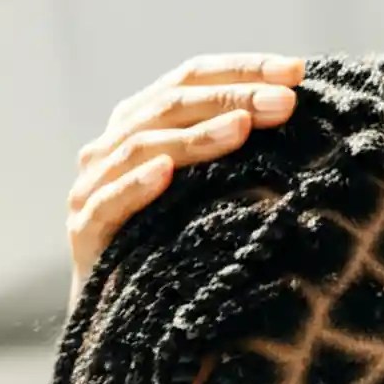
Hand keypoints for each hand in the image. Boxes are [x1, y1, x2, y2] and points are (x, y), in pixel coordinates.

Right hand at [65, 53, 303, 304]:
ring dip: (196, 135)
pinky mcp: (83, 231)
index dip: (244, 68)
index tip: (297, 71)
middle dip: (234, 97)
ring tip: (242, 127)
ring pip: (143, 145)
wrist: (127, 315)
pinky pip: (108, 202)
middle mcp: (112, 144)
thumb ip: (238, 140)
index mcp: (143, 119)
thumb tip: (300, 104)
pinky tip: (166, 173)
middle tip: (285, 102)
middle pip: (173, 103)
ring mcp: (92, 185)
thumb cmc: (181, 236)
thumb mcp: (213, 181)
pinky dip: (136, 184)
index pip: (193, 77)